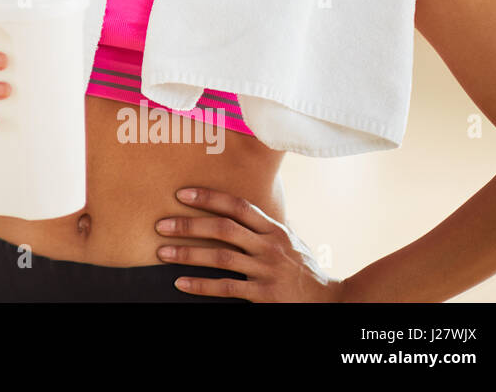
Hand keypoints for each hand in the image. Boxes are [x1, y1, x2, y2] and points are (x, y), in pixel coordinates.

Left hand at [155, 186, 347, 301]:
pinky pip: (227, 288)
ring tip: (162, 252)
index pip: (238, 206)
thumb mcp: (291, 241)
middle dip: (189, 225)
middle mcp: (270, 246)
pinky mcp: (265, 295)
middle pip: (224, 229)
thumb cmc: (306, 270)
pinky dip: (201, 285)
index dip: (209, 197)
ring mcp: (268, 271)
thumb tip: (241, 209)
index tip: (181, 194)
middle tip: (160, 224)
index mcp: (274, 229)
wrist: (334, 301)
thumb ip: (267, 227)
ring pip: (221, 257)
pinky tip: (181, 283)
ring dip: (188, 254)